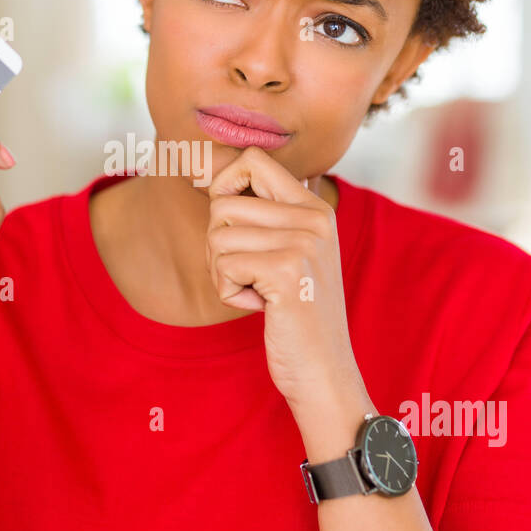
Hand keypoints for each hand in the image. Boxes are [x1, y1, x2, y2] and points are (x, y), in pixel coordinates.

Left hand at [204, 146, 362, 409]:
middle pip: (223, 203)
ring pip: (218, 235)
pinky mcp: (287, 271)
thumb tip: (206, 171)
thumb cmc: (295, 315)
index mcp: (315, 208)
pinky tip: (259, 306)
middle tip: (247, 274)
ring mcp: (303, 243)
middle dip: (218, 244)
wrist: (324, 371)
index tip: (225, 220)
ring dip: (222, 272)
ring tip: (256, 291)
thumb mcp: (287, 254)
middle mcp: (313, 218)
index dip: (223, 184)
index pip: (252, 160)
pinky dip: (228, 291)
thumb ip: (261, 215)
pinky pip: (223, 265)